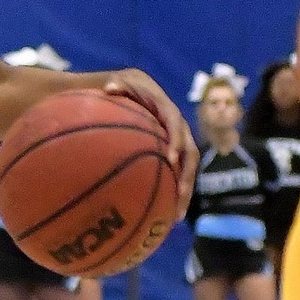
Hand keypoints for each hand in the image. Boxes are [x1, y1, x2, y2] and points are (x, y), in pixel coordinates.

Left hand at [103, 69, 197, 219]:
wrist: (122, 89)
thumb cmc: (112, 87)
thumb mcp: (112, 83)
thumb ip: (114, 86)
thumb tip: (109, 88)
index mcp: (165, 107)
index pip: (175, 123)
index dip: (176, 140)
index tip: (171, 158)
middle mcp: (176, 125)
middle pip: (190, 152)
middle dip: (187, 174)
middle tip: (180, 194)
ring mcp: (175, 141)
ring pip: (186, 169)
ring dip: (183, 191)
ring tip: (174, 216)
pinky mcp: (169, 153)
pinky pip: (174, 174)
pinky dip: (170, 194)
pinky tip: (160, 216)